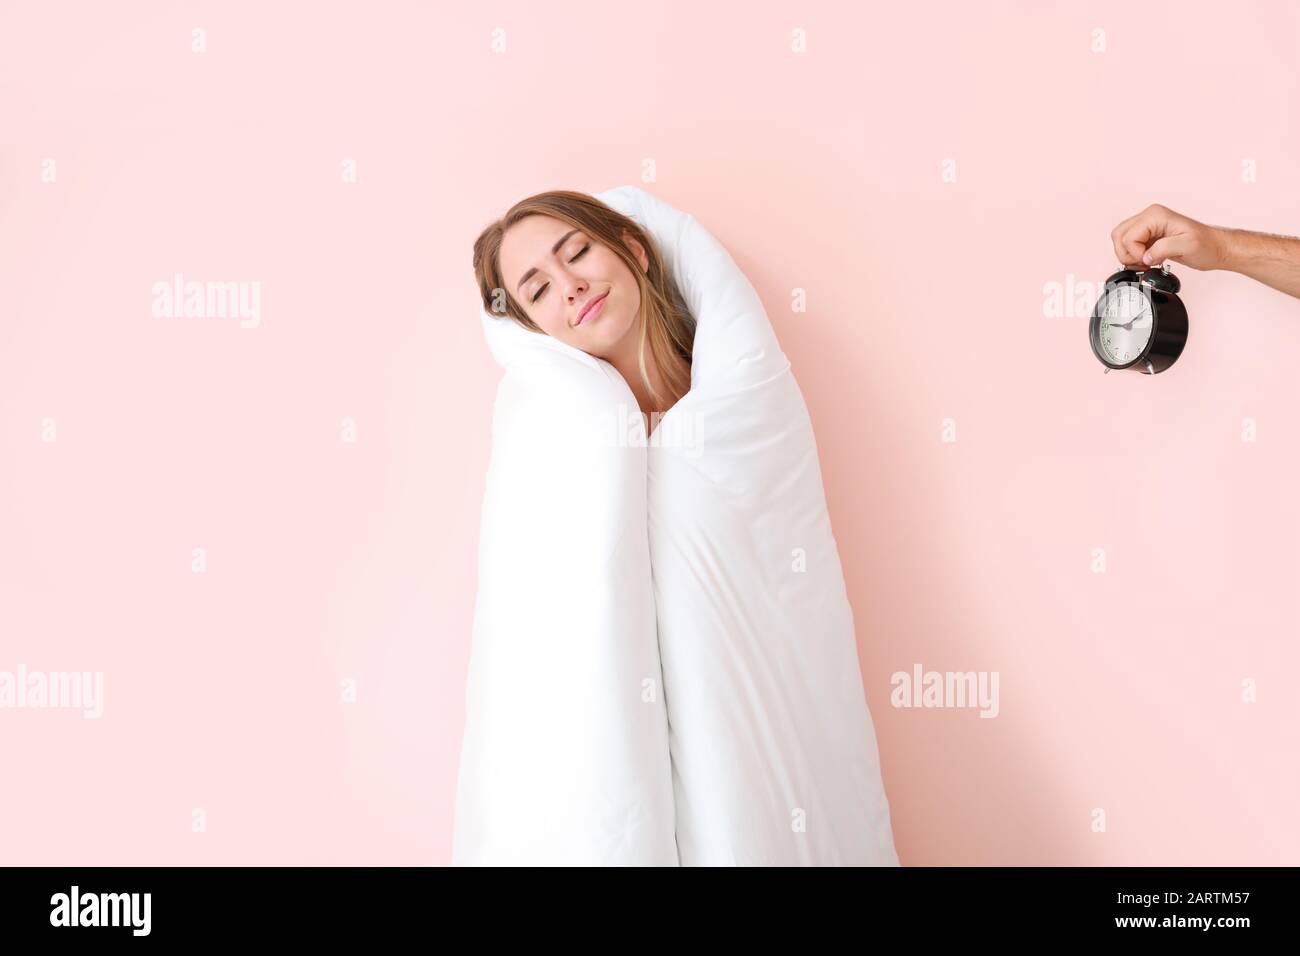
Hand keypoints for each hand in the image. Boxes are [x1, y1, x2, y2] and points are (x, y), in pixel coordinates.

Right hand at [1110, 204, 1228, 271]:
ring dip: (1128, 256)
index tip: (1148, 261)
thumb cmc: (1207, 245)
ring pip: (1120, 240)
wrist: (1215, 248)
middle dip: (1127, 254)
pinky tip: (1147, 261)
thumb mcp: (1187, 246)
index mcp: (1156, 215)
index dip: (1135, 253)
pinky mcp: (1149, 236)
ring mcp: (1148, 226)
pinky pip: (1129, 245)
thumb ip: (1163, 249)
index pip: (1129, 236)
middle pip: (1119, 235)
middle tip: (1143, 263)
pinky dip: (1133, 257)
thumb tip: (1145, 257)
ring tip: (1145, 262)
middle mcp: (1150, 217)